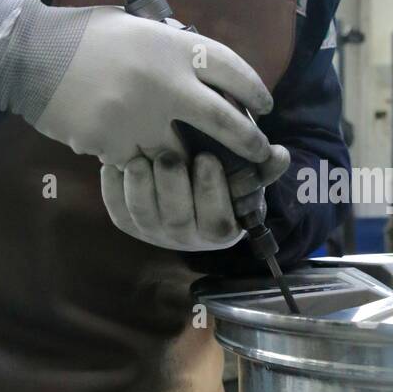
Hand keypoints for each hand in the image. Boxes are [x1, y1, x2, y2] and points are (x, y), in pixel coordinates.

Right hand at [0, 0, 274, 168]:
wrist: (29, 56)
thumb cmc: (85, 36)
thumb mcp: (137, 27)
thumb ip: (172, 49)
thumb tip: (206, 71)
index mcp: (173, 47)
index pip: (231, 69)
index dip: (254, 89)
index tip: (264, 105)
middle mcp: (165, 83)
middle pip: (224, 120)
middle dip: (248, 140)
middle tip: (260, 151)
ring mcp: (140, 119)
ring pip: (179, 151)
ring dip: (186, 157)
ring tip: (192, 159)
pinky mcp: (114, 145)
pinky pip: (138, 160)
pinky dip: (139, 158)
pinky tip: (133, 150)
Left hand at [101, 145, 289, 251]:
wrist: (192, 198)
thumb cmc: (224, 183)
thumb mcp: (248, 178)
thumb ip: (264, 167)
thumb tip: (280, 155)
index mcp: (218, 229)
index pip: (215, 219)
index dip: (210, 190)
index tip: (207, 158)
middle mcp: (184, 237)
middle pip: (175, 219)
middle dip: (172, 185)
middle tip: (169, 153)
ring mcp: (152, 231)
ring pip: (142, 214)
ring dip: (139, 185)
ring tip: (139, 157)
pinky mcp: (126, 222)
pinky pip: (115, 208)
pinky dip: (112, 185)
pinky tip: (115, 159)